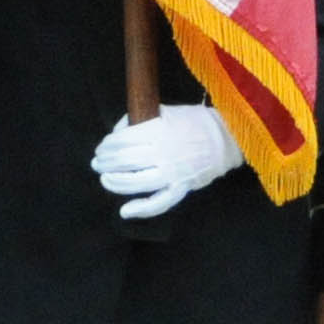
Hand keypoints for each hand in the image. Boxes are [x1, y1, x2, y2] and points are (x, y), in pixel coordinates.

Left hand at [91, 105, 242, 220]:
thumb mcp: (168, 111)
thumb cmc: (195, 122)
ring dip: (115, 182)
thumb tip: (118, 131)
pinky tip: (125, 211)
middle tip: (97, 163)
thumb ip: (142, 119)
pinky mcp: (182, 188)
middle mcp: (164, 153)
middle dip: (106, 163)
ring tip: (104, 179)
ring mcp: (173, 173)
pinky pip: (160, 202)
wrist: (226, 139)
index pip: (123, 140)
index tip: (101, 148)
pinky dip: (141, 209)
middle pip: (125, 161)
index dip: (107, 145)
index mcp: (159, 131)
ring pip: (137, 182)